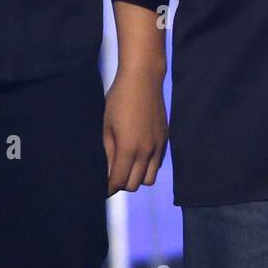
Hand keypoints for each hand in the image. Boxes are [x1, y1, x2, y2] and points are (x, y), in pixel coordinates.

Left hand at [103, 68, 168, 195]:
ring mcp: (158, 146)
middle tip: (112, 176)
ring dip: (137, 178)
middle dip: (121, 184)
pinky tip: (138, 156)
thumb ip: (108, 152)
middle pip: (134, 185)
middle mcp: (146, 151)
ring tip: (126, 167)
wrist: (143, 79)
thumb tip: (107, 173)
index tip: (102, 188)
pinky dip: (147, 167)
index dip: (108, 189)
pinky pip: (157, 165)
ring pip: (149, 179)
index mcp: (129, 148)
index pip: (118, 182)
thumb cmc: (119, 100)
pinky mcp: (165, 139)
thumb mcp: (106, 126)